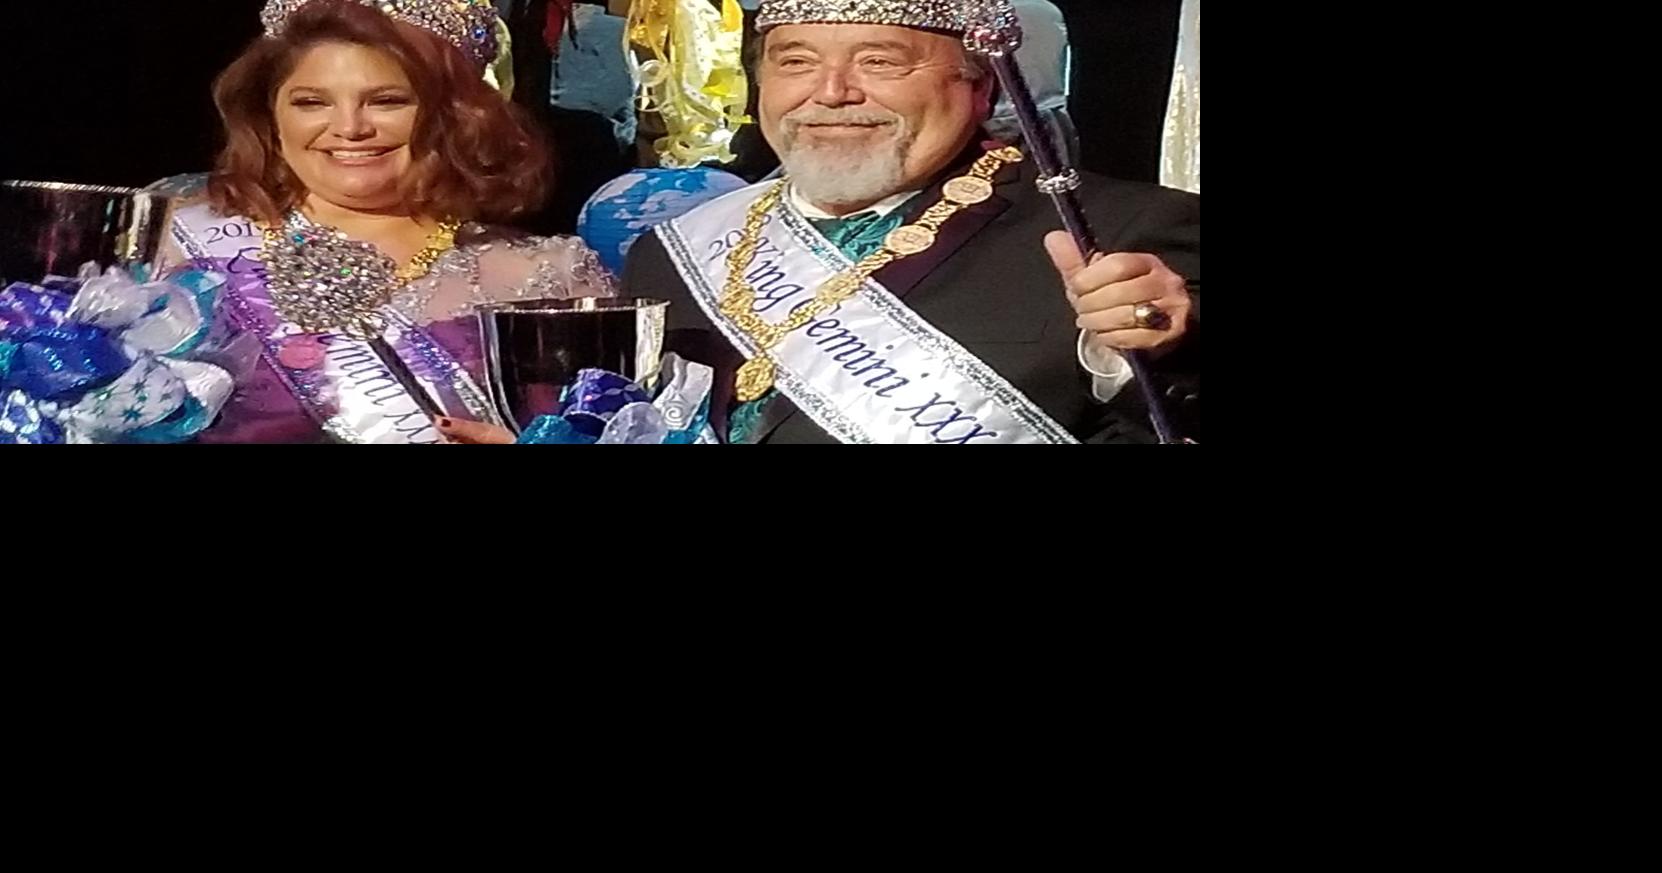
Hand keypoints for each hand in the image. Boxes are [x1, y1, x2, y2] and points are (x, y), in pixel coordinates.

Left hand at [1045, 232, 1191, 352]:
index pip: (1117, 265)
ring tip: (1088, 322)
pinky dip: (1111, 337)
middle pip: (1120, 291)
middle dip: (1091, 304)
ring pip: (1125, 315)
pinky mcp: (1170, 333)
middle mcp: (1164, 281)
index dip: (1090, 279)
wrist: (1152, 329)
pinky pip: (1133, 337)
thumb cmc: (1120, 301)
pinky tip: (1103, 334)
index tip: (1076, 288)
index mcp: (1146, 262)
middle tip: (1081, 310)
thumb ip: (1075, 262)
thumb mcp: (1097, 280)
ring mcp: (1170, 308)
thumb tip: (1053, 237)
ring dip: (1098, 322)